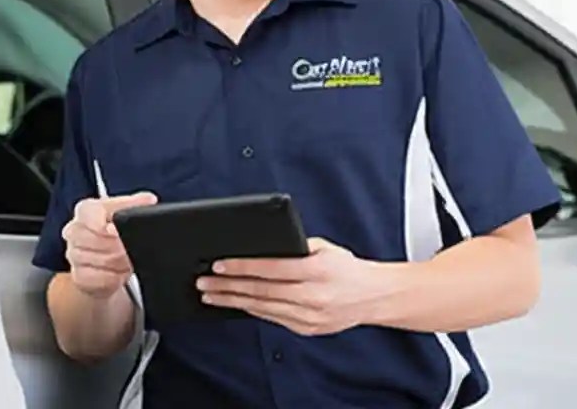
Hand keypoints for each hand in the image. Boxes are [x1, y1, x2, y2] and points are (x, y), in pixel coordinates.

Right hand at [62, 192, 157, 298]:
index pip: (90, 213)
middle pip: (96, 240)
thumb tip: (149, 200)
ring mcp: (74, 255)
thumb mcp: (124, 212)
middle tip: (131, 249)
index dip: (104, 223)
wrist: (101, 260)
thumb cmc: (112, 232)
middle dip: (119, 246)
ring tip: (130, 260)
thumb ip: (136, 204)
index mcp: (86, 210)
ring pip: (100, 260)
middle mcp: (75, 231)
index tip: (116, 231)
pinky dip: (115, 277)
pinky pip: (100, 278)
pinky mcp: (79, 276)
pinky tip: (121, 273)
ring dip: (120, 263)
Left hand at [196, 238, 384, 335]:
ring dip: (232, 301)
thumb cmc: (345, 267)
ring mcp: (310, 316)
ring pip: (262, 308)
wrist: (373, 296)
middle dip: (227, 286)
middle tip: (203, 282)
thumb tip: (258, 247)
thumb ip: (294, 248)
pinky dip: (251, 310)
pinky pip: (272, 318)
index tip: (218, 265)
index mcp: (317, 271)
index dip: (241, 267)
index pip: (271, 268)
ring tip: (211, 295)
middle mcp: (313, 295)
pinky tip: (235, 304)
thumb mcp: (323, 248)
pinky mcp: (307, 329)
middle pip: (260, 291)